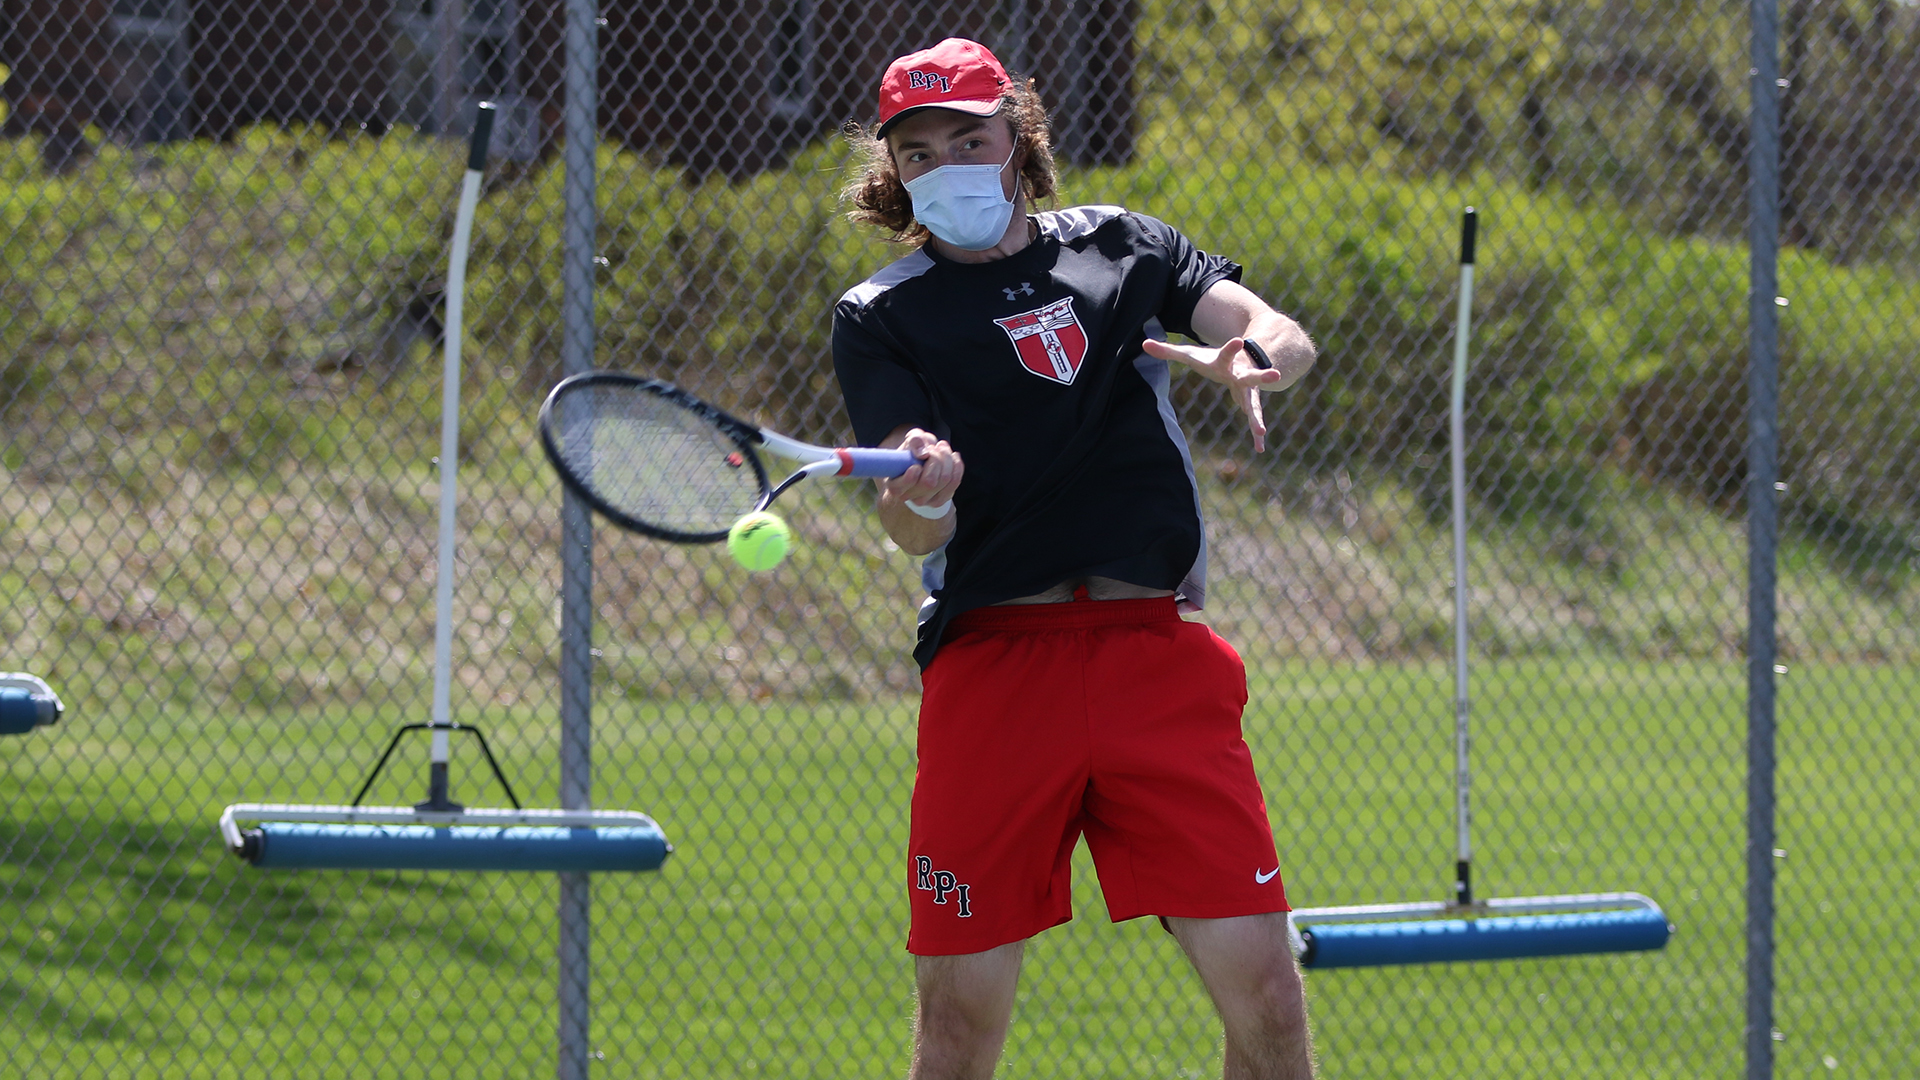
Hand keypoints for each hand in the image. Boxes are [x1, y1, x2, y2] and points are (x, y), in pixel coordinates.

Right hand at [878, 428, 962, 513]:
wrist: (922, 462)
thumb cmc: (914, 452)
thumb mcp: (911, 440)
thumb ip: (915, 440)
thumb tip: (923, 453)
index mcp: (895, 486)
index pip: (902, 486)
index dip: (911, 475)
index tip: (920, 458)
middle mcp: (908, 497)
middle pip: (929, 481)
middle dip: (936, 458)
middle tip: (934, 447)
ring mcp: (925, 501)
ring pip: (944, 480)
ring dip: (947, 459)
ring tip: (942, 449)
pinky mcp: (940, 500)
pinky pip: (954, 482)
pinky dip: (956, 466)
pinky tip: (953, 457)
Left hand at [1141, 336, 1283, 452]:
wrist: (1244, 360)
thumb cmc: (1213, 358)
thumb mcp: (1191, 354)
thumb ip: (1169, 350)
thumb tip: (1143, 344)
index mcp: (1226, 362)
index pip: (1226, 354)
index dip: (1231, 348)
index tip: (1239, 341)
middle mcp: (1241, 375)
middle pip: (1251, 376)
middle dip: (1262, 376)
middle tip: (1275, 375)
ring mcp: (1248, 390)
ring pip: (1255, 404)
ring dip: (1257, 417)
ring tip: (1261, 432)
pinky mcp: (1250, 403)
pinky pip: (1254, 419)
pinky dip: (1256, 434)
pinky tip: (1260, 449)